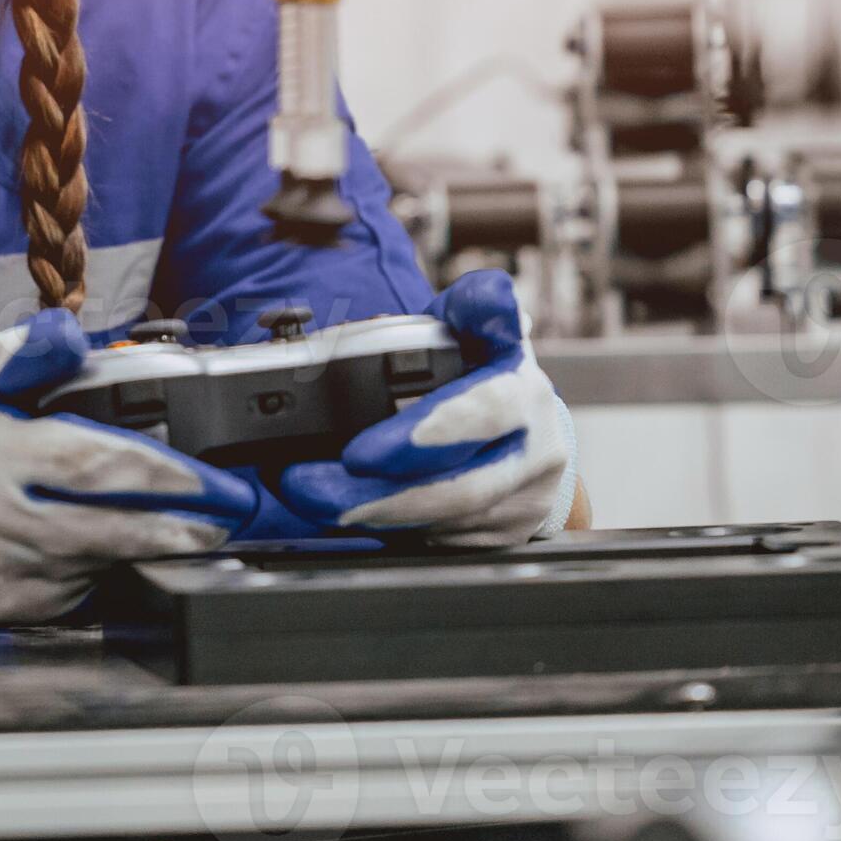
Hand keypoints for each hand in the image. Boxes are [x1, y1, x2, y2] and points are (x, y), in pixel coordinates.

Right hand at [0, 310, 264, 622]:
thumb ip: (24, 350)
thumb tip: (69, 336)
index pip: (87, 466)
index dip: (156, 476)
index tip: (206, 481)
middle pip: (103, 531)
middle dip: (173, 528)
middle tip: (223, 519)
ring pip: (94, 566)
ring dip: (138, 549)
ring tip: (171, 528)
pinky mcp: (1, 608)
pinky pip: (73, 594)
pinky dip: (98, 572)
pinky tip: (101, 549)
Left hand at [275, 270, 575, 547]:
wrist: (535, 435)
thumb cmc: (490, 374)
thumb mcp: (484, 328)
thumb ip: (478, 305)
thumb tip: (492, 296)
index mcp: (524, 393)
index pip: (483, 413)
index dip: (425, 435)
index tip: (358, 454)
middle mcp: (533, 454)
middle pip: (457, 489)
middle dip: (376, 496)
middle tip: (305, 487)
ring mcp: (522, 505)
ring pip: (444, 526)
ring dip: (371, 519)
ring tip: (309, 500)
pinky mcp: (503, 540)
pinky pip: (440, 544)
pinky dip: (390, 534)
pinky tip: (346, 521)